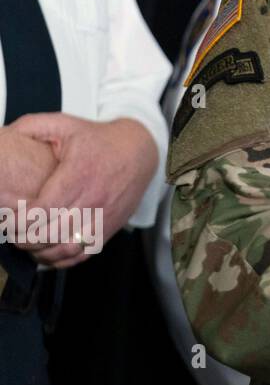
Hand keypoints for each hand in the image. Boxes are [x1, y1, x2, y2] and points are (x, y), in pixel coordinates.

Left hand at [10, 113, 157, 268]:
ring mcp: (104, 215)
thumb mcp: (65, 124)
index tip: (7, 222)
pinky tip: (49, 254)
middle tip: (12, 234)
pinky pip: (84, 254)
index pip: (43, 210)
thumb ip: (31, 126)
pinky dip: (63, 260)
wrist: (140, 150)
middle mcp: (93, 198)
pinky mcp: (110, 226)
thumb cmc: (99, 139)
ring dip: (42, 253)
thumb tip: (3, 134)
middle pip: (52, 233)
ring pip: (67, 248)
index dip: (20, 223)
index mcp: (78, 174)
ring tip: (28, 245)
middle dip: (25, 240)